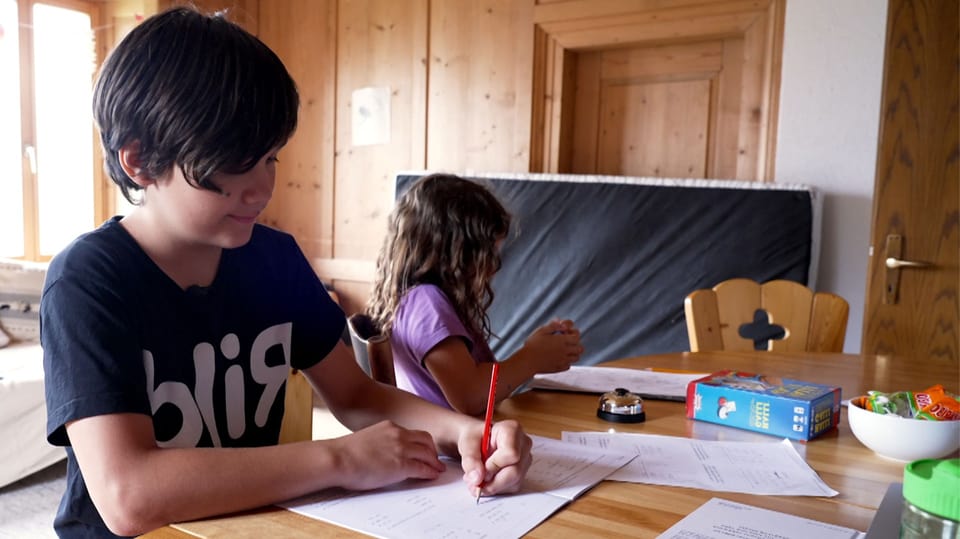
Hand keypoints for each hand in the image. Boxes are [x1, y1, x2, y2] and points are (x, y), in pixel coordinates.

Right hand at [327, 420, 445, 490]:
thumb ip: (380, 443)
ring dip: (434, 462)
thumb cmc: (345, 453)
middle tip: (435, 460)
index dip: (422, 443)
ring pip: (428, 454)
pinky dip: (430, 472)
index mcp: (389, 427)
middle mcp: (398, 434)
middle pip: (426, 440)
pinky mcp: (401, 465)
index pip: (414, 433)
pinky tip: (432, 476)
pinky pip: (423, 468)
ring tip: (437, 469)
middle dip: (433, 451)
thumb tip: (385, 454)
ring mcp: (401, 449)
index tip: (426, 450)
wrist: (338, 459)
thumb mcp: (367, 439)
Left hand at [458, 419, 531, 496]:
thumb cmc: (475, 438)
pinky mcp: (523, 473)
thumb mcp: (467, 443)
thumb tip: (477, 479)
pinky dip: (496, 488)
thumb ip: (470, 460)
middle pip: (515, 472)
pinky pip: (512, 487)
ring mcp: (525, 459)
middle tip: (475, 481)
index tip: (480, 468)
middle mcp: (523, 444)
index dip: (494, 465)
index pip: (511, 453)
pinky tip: (486, 481)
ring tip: (477, 480)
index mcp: (512, 429)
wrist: (477, 441)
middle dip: (493, 481)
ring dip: (492, 487)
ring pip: (514, 482)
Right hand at [522, 319, 583, 372]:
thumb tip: (561, 322)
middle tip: (567, 342)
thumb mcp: (542, 331)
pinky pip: (568, 366)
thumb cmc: (533, 344)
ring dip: (573, 353)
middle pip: (580, 348)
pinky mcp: (558, 368)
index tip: (565, 332)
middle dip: (576, 344)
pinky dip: (566, 362)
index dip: (573, 333)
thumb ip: (553, 325)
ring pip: (576, 358)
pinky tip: (558, 358)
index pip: (577, 336)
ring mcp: (563, 361)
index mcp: (562, 340)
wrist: (527, 361)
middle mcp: (565, 351)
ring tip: (563, 350)